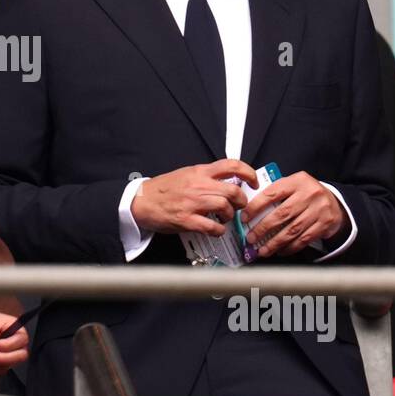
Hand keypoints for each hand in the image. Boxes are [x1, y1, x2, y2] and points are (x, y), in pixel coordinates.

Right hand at [130, 159, 257, 235]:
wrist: (141, 201)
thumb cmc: (163, 189)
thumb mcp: (186, 174)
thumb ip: (207, 177)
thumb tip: (229, 182)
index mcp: (199, 172)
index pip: (231, 165)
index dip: (248, 173)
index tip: (253, 182)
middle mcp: (198, 185)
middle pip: (233, 191)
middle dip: (241, 201)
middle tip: (238, 206)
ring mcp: (192, 202)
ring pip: (224, 207)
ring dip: (229, 216)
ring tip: (223, 218)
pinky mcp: (185, 219)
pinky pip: (211, 226)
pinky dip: (218, 230)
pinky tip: (215, 229)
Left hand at [239, 171, 345, 257]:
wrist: (334, 201)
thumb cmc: (306, 194)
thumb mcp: (293, 185)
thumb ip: (275, 193)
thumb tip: (249, 210)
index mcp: (297, 181)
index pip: (272, 193)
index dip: (255, 207)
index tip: (244, 218)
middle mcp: (309, 194)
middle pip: (282, 214)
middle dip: (263, 228)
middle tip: (251, 238)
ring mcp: (319, 209)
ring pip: (292, 229)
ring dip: (275, 242)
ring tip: (263, 250)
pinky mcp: (325, 224)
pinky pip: (304, 239)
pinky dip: (290, 247)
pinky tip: (280, 250)